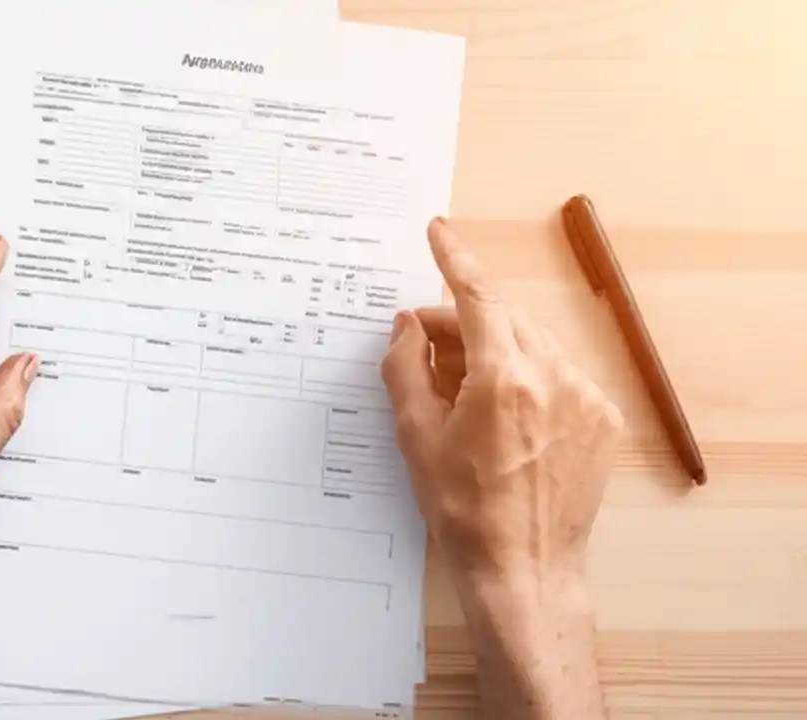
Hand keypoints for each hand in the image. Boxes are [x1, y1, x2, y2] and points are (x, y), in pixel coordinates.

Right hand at [382, 218, 619, 718]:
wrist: (524, 568)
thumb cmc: (464, 510)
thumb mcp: (416, 437)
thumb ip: (404, 368)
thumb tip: (406, 325)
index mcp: (504, 377)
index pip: (477, 296)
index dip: (454, 258)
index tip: (438, 231)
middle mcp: (553, 377)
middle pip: (503, 319)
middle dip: (461, 321)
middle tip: (424, 342)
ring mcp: (586, 398)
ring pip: (532, 345)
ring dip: (494, 350)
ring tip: (460, 388)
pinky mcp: (603, 420)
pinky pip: (559, 375)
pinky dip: (527, 378)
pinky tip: (503, 415)